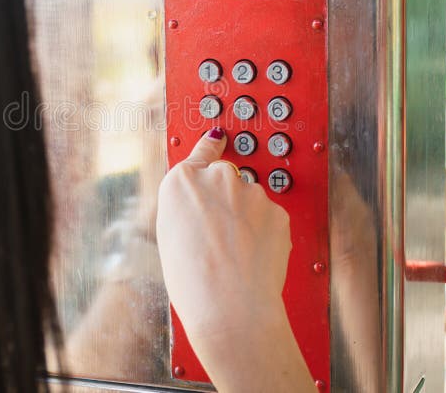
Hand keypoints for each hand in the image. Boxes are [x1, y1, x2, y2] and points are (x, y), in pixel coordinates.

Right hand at [157, 127, 314, 392]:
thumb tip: (200, 207)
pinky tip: (252, 256)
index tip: (219, 137)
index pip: (201, 150)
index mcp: (180, 182)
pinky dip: (264, 232)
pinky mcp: (275, 209)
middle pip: (225, 176)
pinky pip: (269, 216)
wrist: (230, 307)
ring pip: (250, 199)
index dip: (211, 146)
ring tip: (235, 254)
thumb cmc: (193, 282)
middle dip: (227, 198)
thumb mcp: (170, 236)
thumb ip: (186, 208)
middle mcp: (216, 177)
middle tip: (219, 234)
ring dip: (246, 217)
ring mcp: (249, 191)